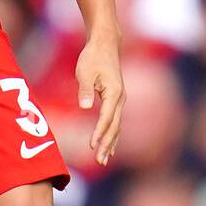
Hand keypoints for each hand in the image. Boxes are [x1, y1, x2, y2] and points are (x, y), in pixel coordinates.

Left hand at [76, 33, 124, 166]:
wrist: (105, 44)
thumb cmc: (93, 57)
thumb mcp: (84, 72)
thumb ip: (85, 90)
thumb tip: (85, 107)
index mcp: (114, 93)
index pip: (106, 118)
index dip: (99, 133)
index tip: (92, 146)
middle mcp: (120, 99)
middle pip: (114, 127)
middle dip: (107, 145)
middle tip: (100, 161)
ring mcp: (120, 100)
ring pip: (117, 126)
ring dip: (110, 143)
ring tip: (104, 159)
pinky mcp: (116, 99)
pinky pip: (115, 121)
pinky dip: (112, 135)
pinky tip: (109, 147)